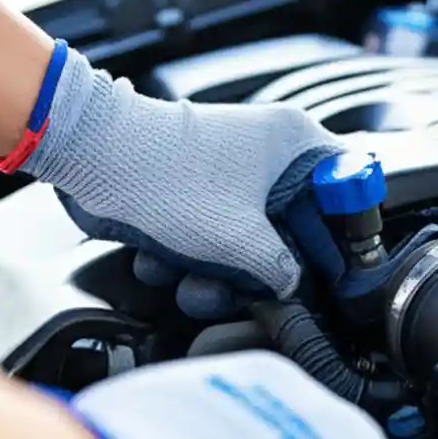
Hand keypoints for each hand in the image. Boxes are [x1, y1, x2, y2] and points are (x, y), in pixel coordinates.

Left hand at [22, 49, 344, 307]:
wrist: (87, 157)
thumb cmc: (163, 178)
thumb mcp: (239, 241)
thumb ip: (281, 272)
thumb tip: (291, 286)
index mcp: (295, 145)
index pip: (350, 191)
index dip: (347, 237)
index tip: (338, 271)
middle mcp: (269, 153)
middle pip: (296, 228)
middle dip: (263, 270)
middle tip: (252, 293)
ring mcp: (232, 171)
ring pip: (249, 239)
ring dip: (218, 274)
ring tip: (189, 281)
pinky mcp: (198, 190)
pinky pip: (213, 235)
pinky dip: (190, 257)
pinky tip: (164, 262)